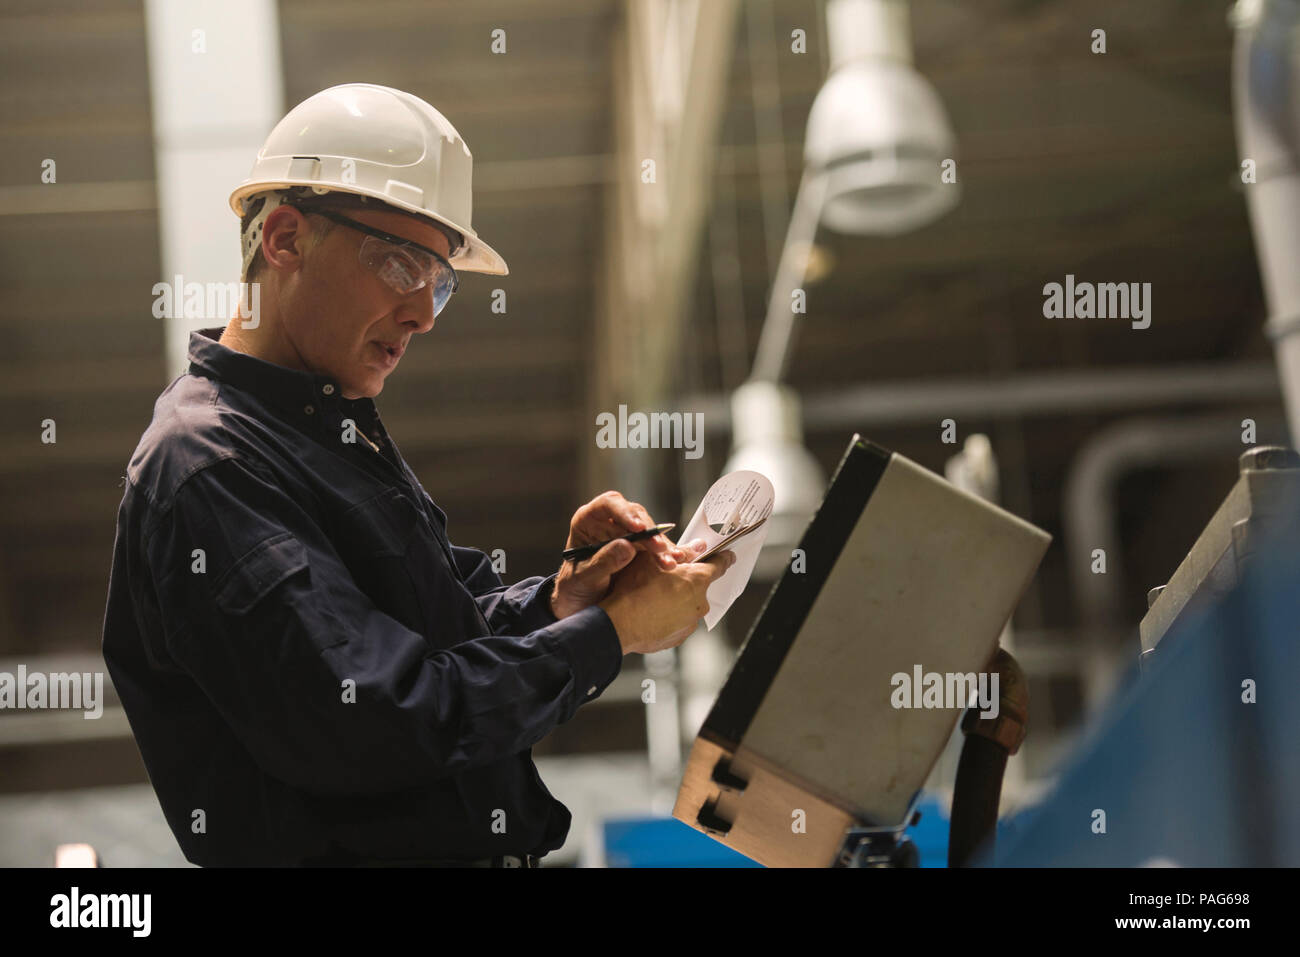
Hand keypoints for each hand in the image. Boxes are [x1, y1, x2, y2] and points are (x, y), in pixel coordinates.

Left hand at [550, 490, 684, 619]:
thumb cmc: (573, 587)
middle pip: (635, 517)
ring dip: (662, 546)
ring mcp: (627, 536)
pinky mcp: (640, 551)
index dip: (625, 512)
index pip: (608, 504)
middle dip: (649, 532)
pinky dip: (666, 555)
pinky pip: (656, 548)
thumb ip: (602, 562)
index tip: (638, 527)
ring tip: (671, 561)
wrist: (579, 607)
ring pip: (649, 532)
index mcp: (588, 521)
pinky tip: (676, 561)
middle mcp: (609, 523)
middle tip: (660, 549)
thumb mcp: (582, 578)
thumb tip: (627, 546)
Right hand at [598, 547, 735, 654]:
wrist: (619, 624)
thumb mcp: (653, 559)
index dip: (723, 558)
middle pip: (699, 587)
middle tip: (665, 578)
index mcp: (698, 580)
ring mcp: (689, 623)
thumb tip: (698, 547)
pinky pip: (676, 622)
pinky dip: (668, 617)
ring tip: (652, 598)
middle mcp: (699, 603)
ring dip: (676, 601)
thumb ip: (681, 552)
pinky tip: (650, 613)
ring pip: (687, 606)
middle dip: (686, 582)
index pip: (720, 565)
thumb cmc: (634, 589)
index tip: (728, 557)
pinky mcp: (678, 637)